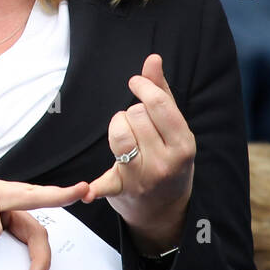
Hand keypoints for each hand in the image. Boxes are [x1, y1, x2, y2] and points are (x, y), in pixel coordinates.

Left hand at [83, 54, 194, 252]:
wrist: (165, 210)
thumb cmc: (170, 158)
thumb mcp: (175, 128)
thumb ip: (162, 91)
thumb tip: (153, 59)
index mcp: (183, 144)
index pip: (158, 104)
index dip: (142, 87)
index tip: (134, 83)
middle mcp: (165, 162)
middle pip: (135, 115)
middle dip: (133, 113)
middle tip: (140, 125)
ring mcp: (143, 178)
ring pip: (118, 134)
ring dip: (117, 128)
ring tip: (126, 136)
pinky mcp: (121, 191)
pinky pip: (104, 184)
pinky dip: (94, 189)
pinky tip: (87, 192)